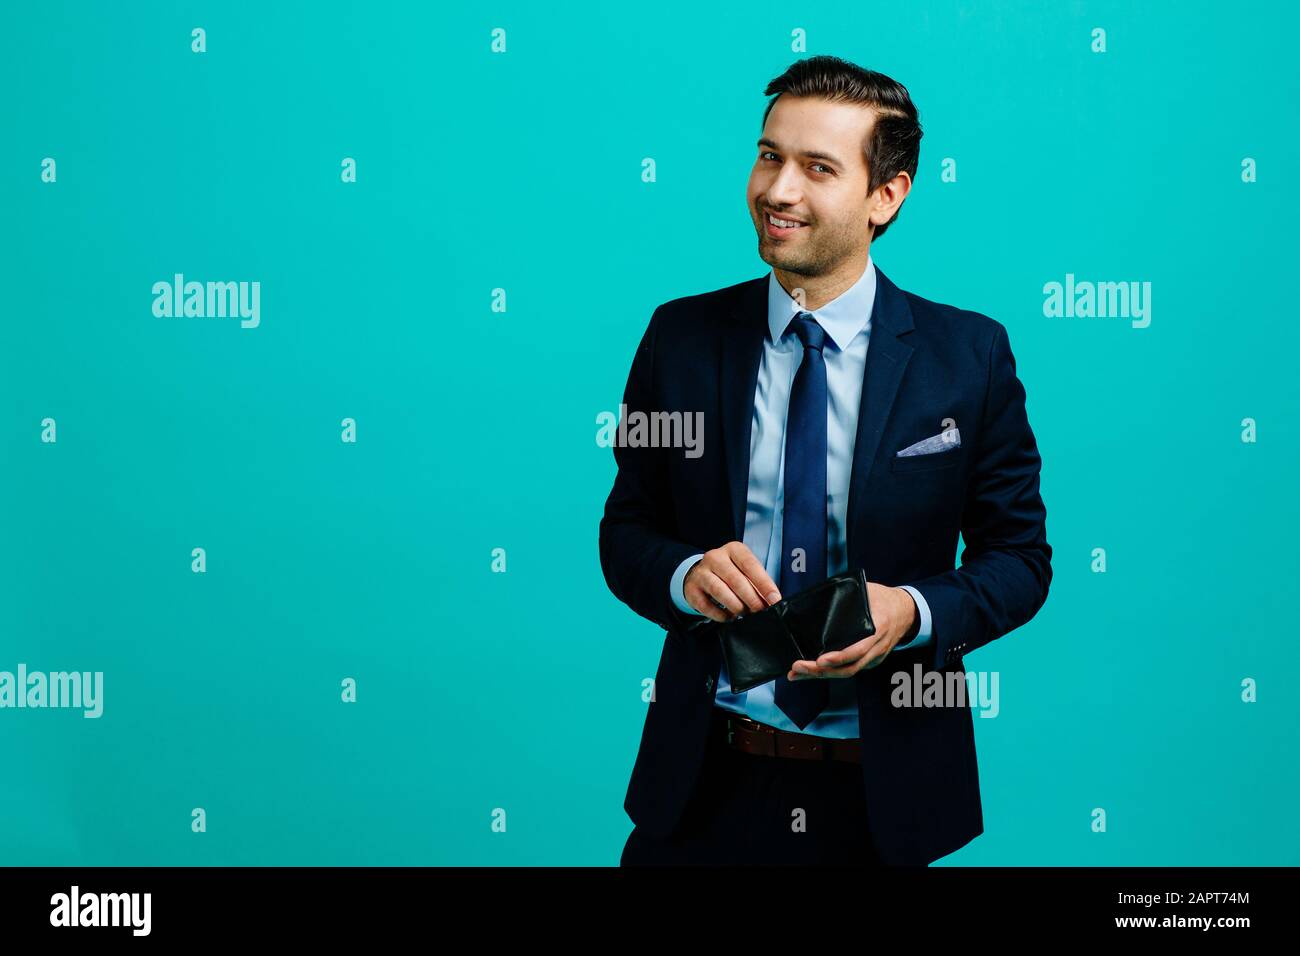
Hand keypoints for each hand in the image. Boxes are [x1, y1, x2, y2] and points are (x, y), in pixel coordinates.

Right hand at [683, 542, 780, 621]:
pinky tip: (729, 617)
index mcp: (733, 549)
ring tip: (745, 613)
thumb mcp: (744, 570)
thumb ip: (757, 583)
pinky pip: (706, 605)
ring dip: (736, 606)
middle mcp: (715, 557)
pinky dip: (720, 615)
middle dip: (751, 598)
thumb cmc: (730, 573)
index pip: (750, 565)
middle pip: (735, 580)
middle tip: (760, 610)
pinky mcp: (692, 589)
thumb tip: (771, 600)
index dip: (764, 583)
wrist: (700, 574)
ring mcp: (701, 572)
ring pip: (720, 591)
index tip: (774, 599)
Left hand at [786, 583, 918, 679]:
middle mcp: (877, 648)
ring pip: (847, 672)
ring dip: (820, 675)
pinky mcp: (870, 661)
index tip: (820, 660)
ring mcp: (874, 657)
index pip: (858, 649)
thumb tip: (820, 592)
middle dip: (821, 671)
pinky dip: (829, 672)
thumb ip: (848, 593)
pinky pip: (849, 670)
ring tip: (796, 673)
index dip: (839, 657)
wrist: (907, 611)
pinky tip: (811, 671)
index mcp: (878, 629)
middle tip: (797, 667)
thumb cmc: (885, 598)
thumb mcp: (868, 591)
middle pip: (849, 668)